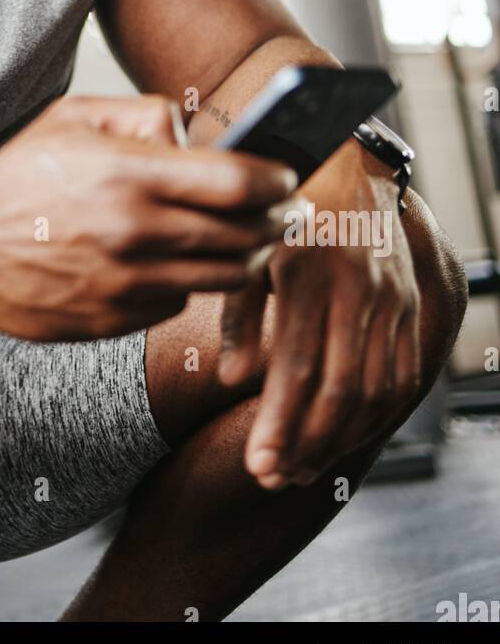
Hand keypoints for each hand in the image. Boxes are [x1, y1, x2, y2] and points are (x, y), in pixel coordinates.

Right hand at [0, 94, 298, 341]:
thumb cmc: (19, 174)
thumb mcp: (75, 117)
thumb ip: (145, 114)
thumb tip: (199, 135)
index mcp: (129, 175)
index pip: (239, 183)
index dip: (277, 181)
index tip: (287, 178)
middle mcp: (134, 233)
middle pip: (245, 236)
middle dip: (276, 221)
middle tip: (286, 211)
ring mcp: (125, 284)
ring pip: (223, 277)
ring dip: (245, 257)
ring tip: (246, 238)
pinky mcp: (114, 322)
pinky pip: (178, 302)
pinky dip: (189, 282)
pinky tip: (177, 262)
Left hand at [218, 142, 421, 488]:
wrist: (345, 165)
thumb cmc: (282, 211)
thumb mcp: (247, 250)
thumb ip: (238, 315)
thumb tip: (234, 379)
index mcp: (306, 272)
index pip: (296, 367)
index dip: (278, 424)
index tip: (259, 466)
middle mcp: (355, 287)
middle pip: (339, 389)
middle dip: (307, 444)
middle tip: (277, 478)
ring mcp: (389, 296)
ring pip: (375, 389)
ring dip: (341, 439)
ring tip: (305, 468)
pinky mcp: (409, 302)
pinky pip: (402, 373)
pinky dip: (378, 415)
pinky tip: (347, 436)